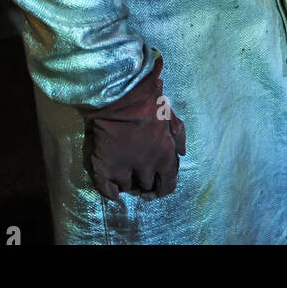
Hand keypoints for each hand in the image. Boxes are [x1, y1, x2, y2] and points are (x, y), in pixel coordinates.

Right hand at [82, 57, 186, 200]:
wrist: (121, 94)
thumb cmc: (151, 103)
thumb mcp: (173, 120)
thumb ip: (179, 139)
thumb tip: (182, 154)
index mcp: (165, 157)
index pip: (168, 184)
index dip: (164, 188)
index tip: (160, 188)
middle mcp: (146, 167)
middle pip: (147, 186)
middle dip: (146, 186)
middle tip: (142, 184)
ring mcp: (124, 167)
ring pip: (128, 188)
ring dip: (129, 186)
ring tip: (127, 182)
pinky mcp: (104, 165)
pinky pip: (106, 188)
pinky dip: (110, 193)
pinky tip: (113, 192)